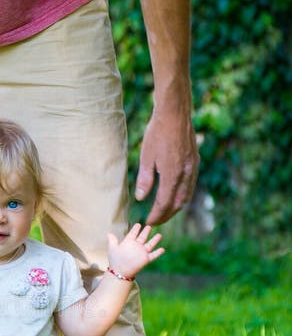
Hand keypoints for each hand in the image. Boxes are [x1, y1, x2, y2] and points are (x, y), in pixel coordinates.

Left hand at [107, 223, 163, 278]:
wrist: (120, 272)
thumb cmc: (115, 260)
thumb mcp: (113, 248)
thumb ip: (112, 240)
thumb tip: (109, 233)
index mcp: (129, 242)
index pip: (133, 233)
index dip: (136, 229)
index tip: (138, 224)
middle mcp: (136, 247)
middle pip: (143, 237)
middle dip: (146, 232)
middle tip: (149, 226)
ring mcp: (141, 253)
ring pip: (150, 245)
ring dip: (155, 240)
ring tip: (159, 235)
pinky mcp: (146, 259)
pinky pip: (153, 255)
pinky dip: (158, 253)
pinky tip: (162, 249)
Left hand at [135, 104, 198, 225]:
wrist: (175, 113)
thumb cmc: (158, 133)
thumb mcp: (146, 156)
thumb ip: (145, 179)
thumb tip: (141, 199)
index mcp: (172, 174)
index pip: (164, 203)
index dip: (156, 215)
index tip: (148, 221)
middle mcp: (186, 174)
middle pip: (177, 204)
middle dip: (166, 215)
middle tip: (155, 221)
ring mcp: (193, 168)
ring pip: (186, 196)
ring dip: (175, 208)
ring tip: (164, 212)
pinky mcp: (195, 162)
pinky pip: (190, 185)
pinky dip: (182, 196)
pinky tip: (174, 195)